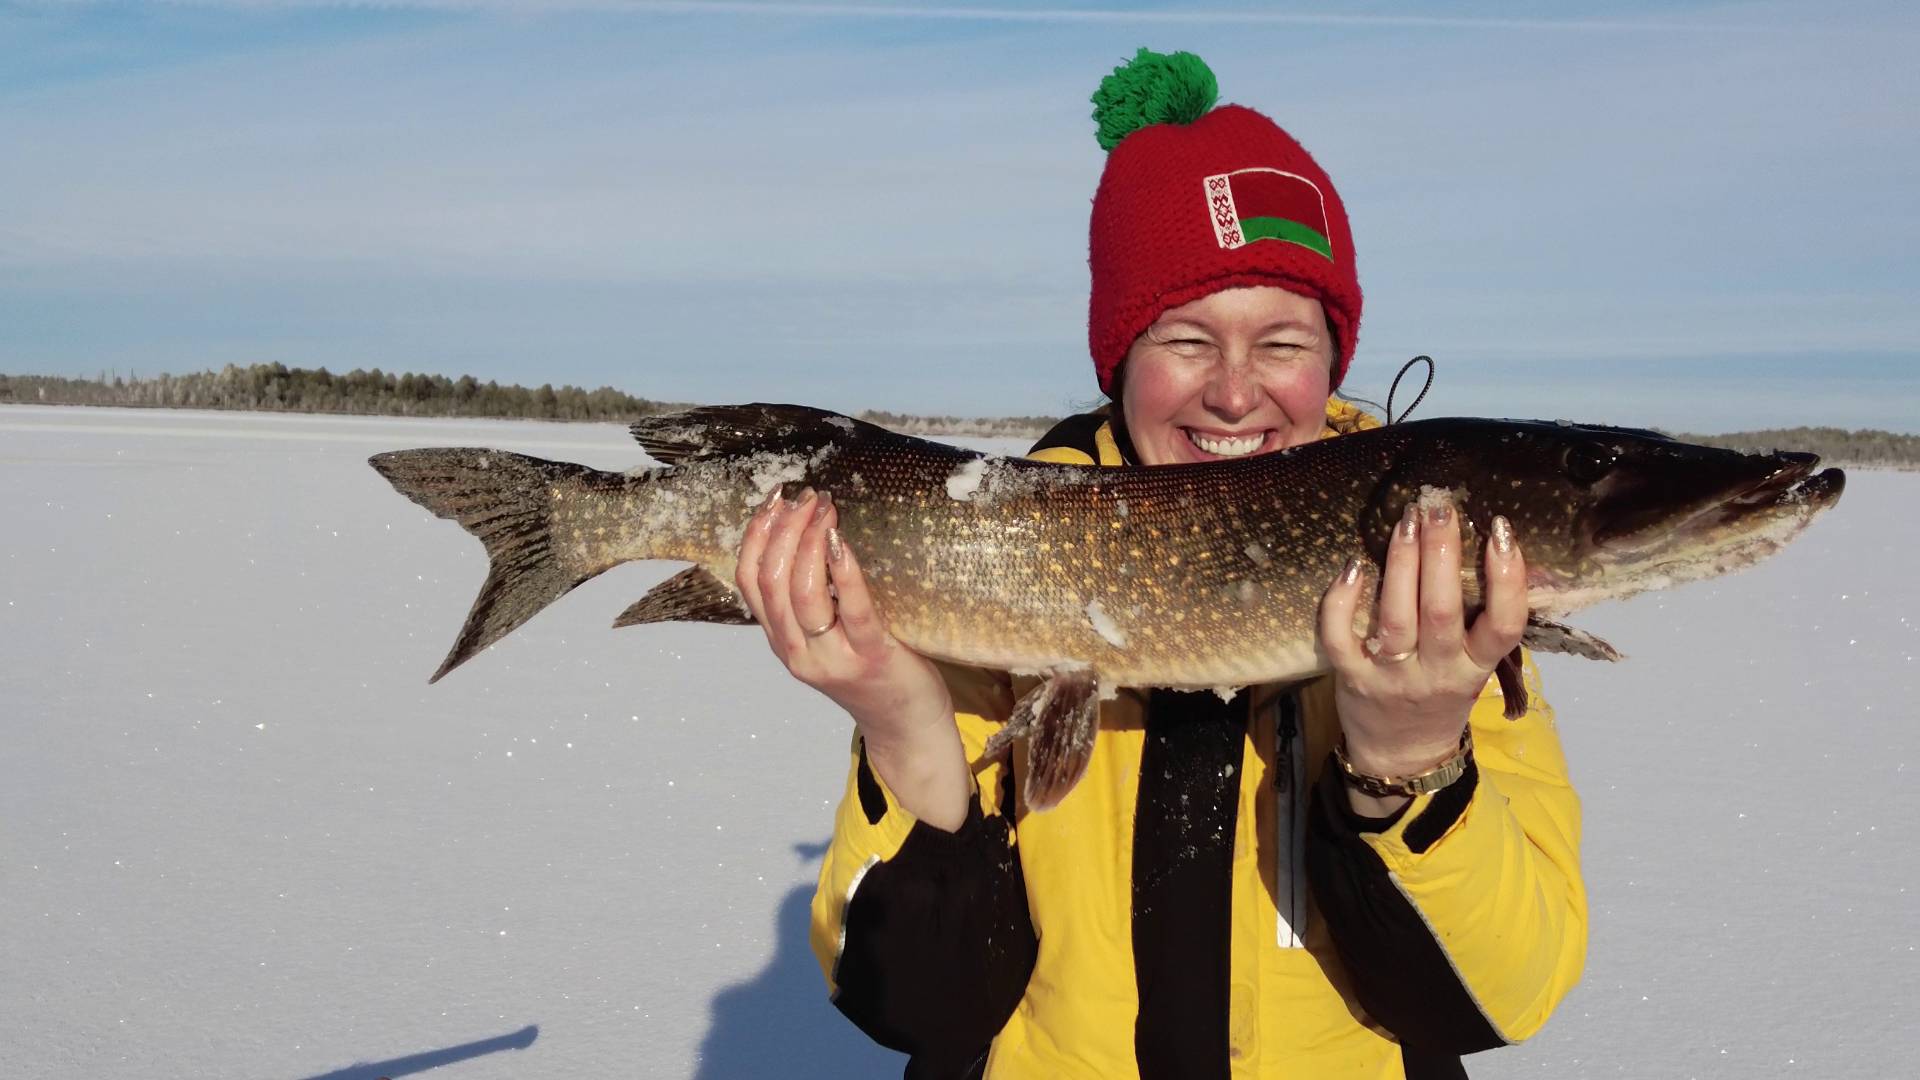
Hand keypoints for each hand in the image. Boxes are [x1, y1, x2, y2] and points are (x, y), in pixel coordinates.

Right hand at [735, 488, 969, 828]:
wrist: (907, 728)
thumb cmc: (874, 672)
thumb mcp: (827, 640)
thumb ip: (811, 603)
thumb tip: (810, 533)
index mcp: (783, 643)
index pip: (749, 582)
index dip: (755, 536)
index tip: (774, 500)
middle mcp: (798, 654)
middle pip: (772, 582)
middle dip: (784, 530)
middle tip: (806, 497)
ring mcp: (832, 659)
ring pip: (801, 593)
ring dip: (810, 540)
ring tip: (825, 508)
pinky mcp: (871, 658)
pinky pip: (851, 608)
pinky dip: (842, 571)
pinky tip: (841, 541)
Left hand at [1318, 492, 1527, 813]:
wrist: (1401, 754)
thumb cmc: (1442, 693)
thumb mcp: (1476, 666)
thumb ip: (1485, 620)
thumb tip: (1501, 546)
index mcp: (1476, 666)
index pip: (1504, 625)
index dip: (1508, 579)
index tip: (1501, 531)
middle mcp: (1438, 671)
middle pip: (1442, 611)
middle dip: (1441, 554)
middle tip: (1440, 508)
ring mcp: (1392, 676)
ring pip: (1395, 617)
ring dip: (1400, 564)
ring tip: (1406, 522)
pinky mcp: (1352, 678)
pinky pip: (1342, 638)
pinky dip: (1342, 602)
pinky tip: (1352, 567)